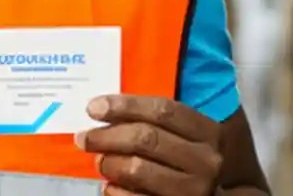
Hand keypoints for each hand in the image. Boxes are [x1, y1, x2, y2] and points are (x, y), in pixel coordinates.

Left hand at [74, 95, 223, 195]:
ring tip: (100, 161)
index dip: (125, 105)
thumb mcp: (184, 137)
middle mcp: (205, 161)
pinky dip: (115, 190)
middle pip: (146, 138)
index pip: (163, 110)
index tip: (94, 107)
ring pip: (137, 168)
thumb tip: (104, 111)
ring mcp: (193, 189)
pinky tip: (110, 185)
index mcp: (208, 133)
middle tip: (84, 137)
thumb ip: (155, 123)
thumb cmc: (189, 161)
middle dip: (107, 136)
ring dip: (109, 163)